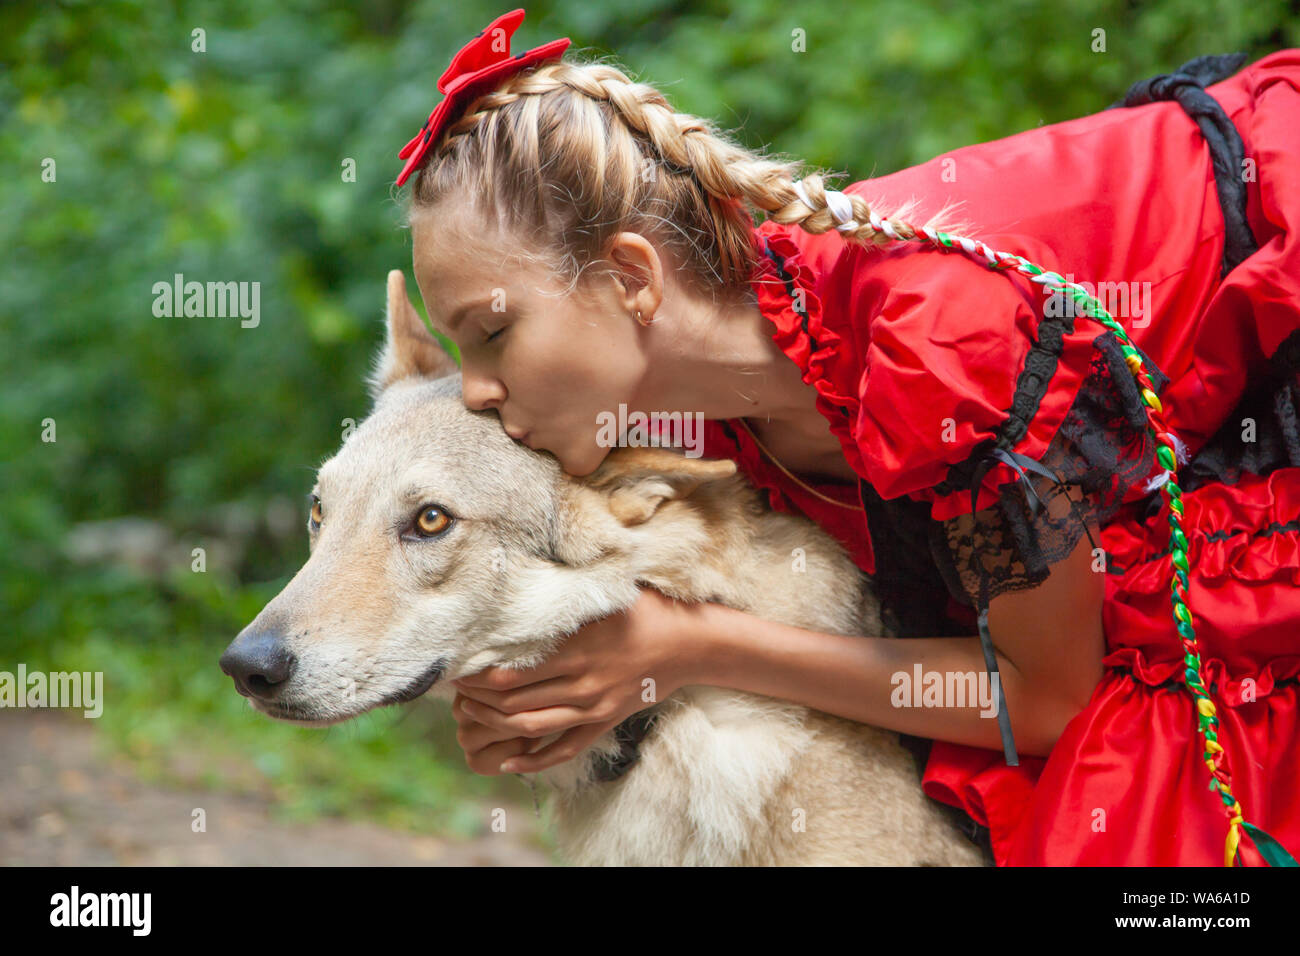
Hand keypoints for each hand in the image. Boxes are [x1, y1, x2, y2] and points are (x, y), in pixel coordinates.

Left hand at [450, 587, 698, 775]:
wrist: (688, 644)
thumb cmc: (647, 610)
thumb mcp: (605, 597)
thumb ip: (567, 598)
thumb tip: (526, 582)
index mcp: (577, 650)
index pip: (513, 672)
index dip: (479, 675)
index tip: (459, 666)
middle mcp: (582, 684)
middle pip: (515, 702)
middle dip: (479, 699)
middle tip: (456, 689)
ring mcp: (593, 707)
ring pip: (532, 726)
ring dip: (496, 724)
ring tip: (472, 713)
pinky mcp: (603, 721)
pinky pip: (564, 748)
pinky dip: (535, 759)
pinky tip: (510, 761)